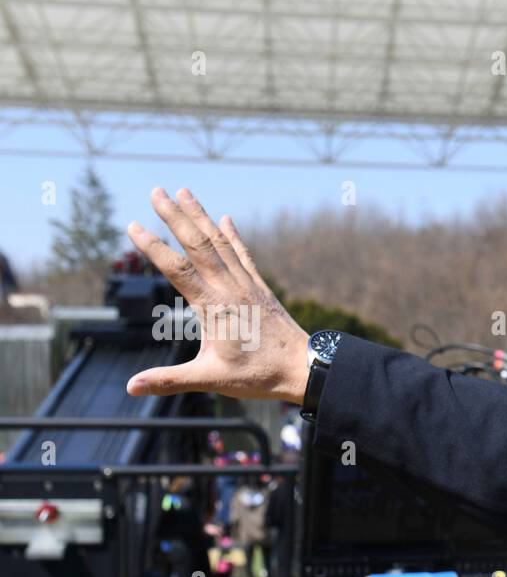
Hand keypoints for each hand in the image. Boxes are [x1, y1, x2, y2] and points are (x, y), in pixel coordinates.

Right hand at [125, 187, 308, 402]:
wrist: (304, 369)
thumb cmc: (259, 376)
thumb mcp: (210, 379)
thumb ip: (169, 380)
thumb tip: (132, 387)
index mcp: (214, 307)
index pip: (177, 269)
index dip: (154, 247)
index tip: (132, 226)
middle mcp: (231, 288)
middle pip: (199, 244)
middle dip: (176, 216)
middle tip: (156, 189)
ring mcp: (248, 285)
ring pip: (221, 243)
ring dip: (200, 217)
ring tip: (183, 191)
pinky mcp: (261, 288)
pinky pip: (244, 255)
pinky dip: (233, 236)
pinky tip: (226, 218)